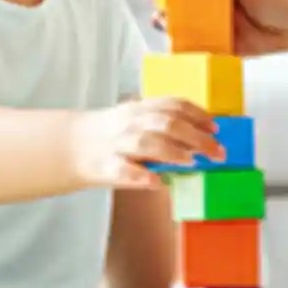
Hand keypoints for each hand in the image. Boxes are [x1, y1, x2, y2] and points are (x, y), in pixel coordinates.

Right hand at [71, 98, 223, 188]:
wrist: (70, 147)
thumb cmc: (112, 135)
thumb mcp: (135, 120)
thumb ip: (162, 125)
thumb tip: (202, 136)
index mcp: (139, 109)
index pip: (172, 105)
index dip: (197, 115)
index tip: (216, 128)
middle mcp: (129, 123)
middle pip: (166, 124)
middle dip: (195, 137)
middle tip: (217, 153)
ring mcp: (117, 145)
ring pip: (146, 143)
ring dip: (172, 151)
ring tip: (191, 162)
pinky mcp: (106, 167)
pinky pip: (124, 170)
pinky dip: (142, 176)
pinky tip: (157, 182)